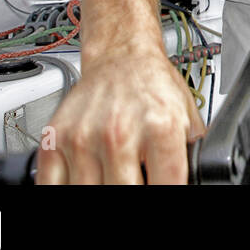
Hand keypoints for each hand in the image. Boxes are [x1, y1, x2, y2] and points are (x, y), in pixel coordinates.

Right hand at [36, 0, 204, 184]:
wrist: (122, 55)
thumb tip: (197, 177)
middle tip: (136, 179)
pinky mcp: (54, 140)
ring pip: (87, 193)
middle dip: (134, 190)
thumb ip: (190, 154)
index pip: (167, 187)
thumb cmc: (153, 86)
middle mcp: (120, 133)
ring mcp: (83, 139)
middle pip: (124, 194)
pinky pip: (51, 186)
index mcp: (160, 127)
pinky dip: (66, 187)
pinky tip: (87, 177)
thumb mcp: (187, 117)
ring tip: (115, 175)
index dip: (169, 193)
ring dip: (103, 187)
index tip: (163, 187)